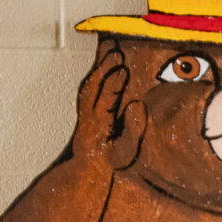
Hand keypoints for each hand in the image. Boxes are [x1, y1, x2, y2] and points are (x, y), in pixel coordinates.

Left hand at [74, 45, 145, 170]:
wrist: (89, 169)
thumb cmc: (109, 162)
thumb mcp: (125, 151)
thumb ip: (133, 130)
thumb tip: (137, 106)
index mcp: (98, 124)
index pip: (105, 98)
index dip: (113, 83)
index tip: (123, 71)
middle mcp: (88, 115)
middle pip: (94, 86)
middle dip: (104, 68)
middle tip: (116, 54)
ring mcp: (84, 111)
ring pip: (89, 85)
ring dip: (100, 67)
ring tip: (110, 52)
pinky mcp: (85, 110)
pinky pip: (89, 88)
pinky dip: (96, 74)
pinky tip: (102, 65)